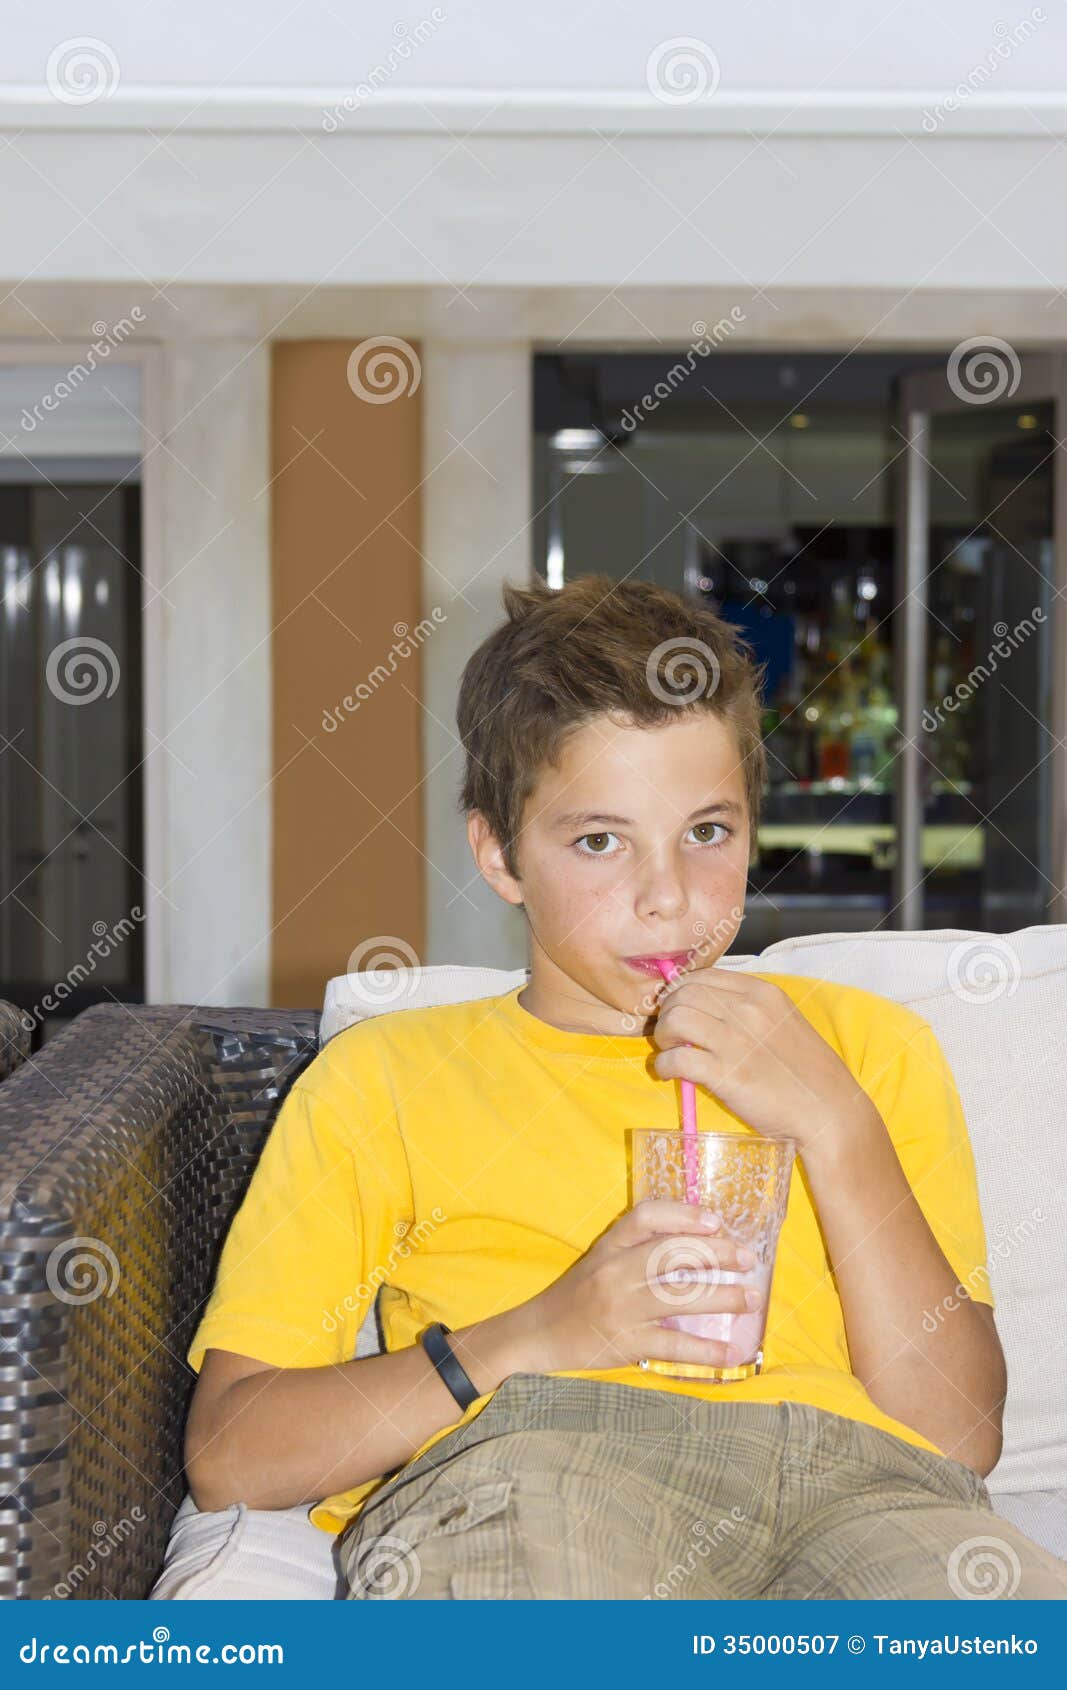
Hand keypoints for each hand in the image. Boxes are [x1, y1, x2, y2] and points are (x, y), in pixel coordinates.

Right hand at [516, 1198, 763, 1373]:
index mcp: (610, 1245)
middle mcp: (615, 1271)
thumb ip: (639, 1249)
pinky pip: (675, 1345)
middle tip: (748, 1260)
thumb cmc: (579, 1294)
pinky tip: (731, 1352)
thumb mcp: (602, 1259)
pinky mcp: (626, 1343)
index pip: (647, 1216)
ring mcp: (621, 1307)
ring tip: (752, 1300)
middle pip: (673, 1253)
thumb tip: (700, 1243)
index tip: (716, 1222)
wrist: (539, 1334)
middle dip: (718, 1254)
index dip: (685, 1215)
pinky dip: (707, 1350)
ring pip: (681, 1296)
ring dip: (724, 1297)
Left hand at [651, 968, 879, 1153]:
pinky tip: (670, 1074)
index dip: (679, 992)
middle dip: (667, 1012)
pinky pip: (676, 1059)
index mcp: (762, 992)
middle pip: (683, 994)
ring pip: (674, 1019)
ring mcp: (736, 1040)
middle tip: (668, 1033)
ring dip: (662, 1035)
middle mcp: (747, 1009)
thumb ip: (747, 1010)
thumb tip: (703, 1008)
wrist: (828, 1112)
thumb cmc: (807, 1072)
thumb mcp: (783, 1022)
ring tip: (669, 1050)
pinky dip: (664, 1066)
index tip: (674, 1008)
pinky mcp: (725, 1074)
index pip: (702, 976)